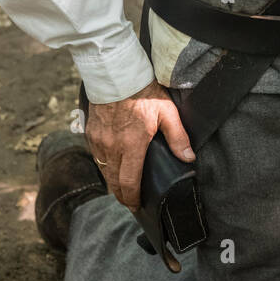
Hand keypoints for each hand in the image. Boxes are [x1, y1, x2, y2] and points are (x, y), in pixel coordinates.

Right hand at [85, 79, 193, 211]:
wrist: (116, 73)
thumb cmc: (144, 91)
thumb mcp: (167, 112)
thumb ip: (178, 137)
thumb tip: (189, 158)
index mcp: (132, 145)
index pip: (129, 183)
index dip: (132, 199)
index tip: (136, 207)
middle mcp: (112, 147)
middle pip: (113, 183)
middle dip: (121, 196)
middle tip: (130, 202)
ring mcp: (99, 141)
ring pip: (103, 171)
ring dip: (112, 182)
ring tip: (122, 187)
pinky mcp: (90, 133)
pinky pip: (96, 157)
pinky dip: (104, 166)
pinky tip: (112, 166)